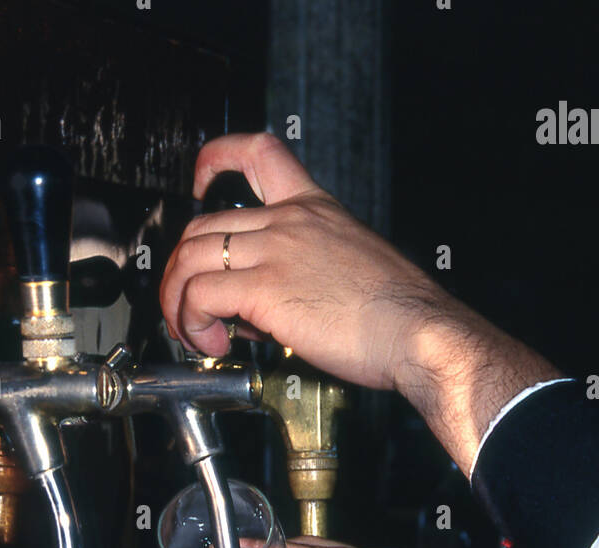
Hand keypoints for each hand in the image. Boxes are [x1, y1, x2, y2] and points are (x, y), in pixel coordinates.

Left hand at [161, 132, 560, 472]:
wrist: (420, 332)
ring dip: (178, 302)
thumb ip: (300, 278)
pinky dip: (193, 322)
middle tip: (186, 307)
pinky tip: (213, 344)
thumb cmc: (398, 315)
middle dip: (180, 271)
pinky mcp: (267, 290)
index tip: (200, 181)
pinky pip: (201, 295)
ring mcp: (276, 252)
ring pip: (192, 259)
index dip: (216, 159)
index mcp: (314, 210)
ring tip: (194, 333)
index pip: (259, 153)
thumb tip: (257, 311)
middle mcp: (290, 223)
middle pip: (203, 226)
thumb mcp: (350, 272)